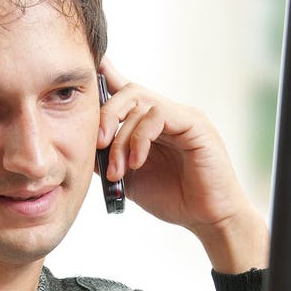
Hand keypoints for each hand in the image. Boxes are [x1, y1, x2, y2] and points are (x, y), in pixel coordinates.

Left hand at [98, 59, 268, 272]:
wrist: (207, 219)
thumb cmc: (174, 199)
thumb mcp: (129, 179)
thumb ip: (110, 159)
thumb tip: (83, 145)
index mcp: (151, 125)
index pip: (126, 92)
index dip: (106, 77)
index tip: (89, 71)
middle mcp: (166, 115)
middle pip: (127, 92)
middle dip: (105, 116)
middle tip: (98, 146)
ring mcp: (181, 116)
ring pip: (139, 102)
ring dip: (121, 137)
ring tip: (118, 170)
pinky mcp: (194, 124)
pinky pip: (158, 115)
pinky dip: (140, 139)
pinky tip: (136, 162)